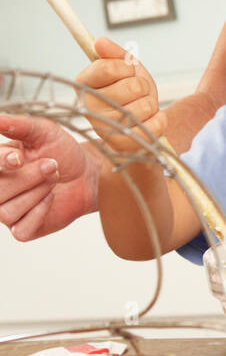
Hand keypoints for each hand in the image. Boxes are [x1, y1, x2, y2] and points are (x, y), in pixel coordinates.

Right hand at [0, 114, 101, 239]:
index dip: (0, 163)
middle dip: (28, 178)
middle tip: (52, 165)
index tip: (19, 158)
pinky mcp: (24, 229)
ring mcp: (8, 211)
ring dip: (36, 194)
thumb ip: (18, 125)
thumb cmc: (62, 151)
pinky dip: (39, 212)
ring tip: (54, 179)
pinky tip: (51, 198)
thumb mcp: (43, 131)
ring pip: (6, 212)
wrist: (87, 173)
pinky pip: (21, 230)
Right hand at [74, 37, 166, 153]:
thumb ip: (115, 54)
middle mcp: (88, 107)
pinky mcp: (121, 144)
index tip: (126, 72)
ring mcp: (103, 128)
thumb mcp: (125, 69)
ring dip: (150, 104)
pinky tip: (147, 122)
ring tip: (140, 109)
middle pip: (133, 86)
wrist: (137, 124)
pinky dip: (158, 120)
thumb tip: (100, 42)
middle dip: (142, 87)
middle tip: (135, 94)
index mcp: (83, 84)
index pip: (109, 67)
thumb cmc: (129, 93)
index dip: (127, 67)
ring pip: (146, 106)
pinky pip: (154, 125)